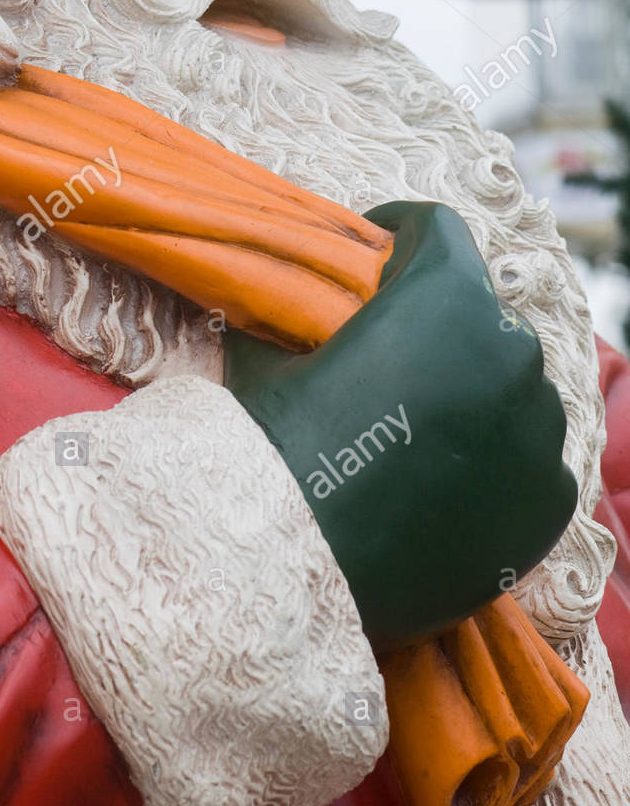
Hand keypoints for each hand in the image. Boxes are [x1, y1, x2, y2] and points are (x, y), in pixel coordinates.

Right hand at [223, 201, 576, 651]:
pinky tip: (440, 486)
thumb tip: (255, 302)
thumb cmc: (275, 458)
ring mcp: (538, 426)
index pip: (437, 228)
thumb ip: (275, 317)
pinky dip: (492, 460)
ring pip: (512, 384)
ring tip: (415, 431)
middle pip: (478, 311)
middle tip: (388, 357)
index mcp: (444, 297)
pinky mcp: (549, 496)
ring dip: (471, 392)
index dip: (398, 231)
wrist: (297, 577)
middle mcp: (511, 349)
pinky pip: (527, 456)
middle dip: (437, 323)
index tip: (376, 252)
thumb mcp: (262, 367)